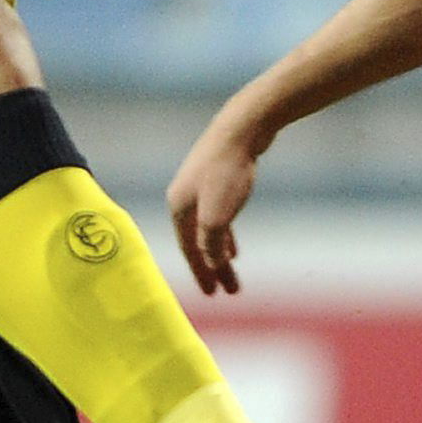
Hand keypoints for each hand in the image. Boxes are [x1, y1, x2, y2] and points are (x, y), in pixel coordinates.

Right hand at [168, 117, 262, 294]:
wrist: (242, 128)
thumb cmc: (228, 171)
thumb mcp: (218, 215)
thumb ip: (211, 242)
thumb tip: (212, 262)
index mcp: (179, 208)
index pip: (189, 250)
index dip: (201, 273)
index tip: (212, 295)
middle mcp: (185, 198)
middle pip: (198, 242)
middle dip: (213, 268)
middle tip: (228, 291)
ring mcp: (200, 187)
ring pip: (210, 229)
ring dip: (220, 252)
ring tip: (230, 272)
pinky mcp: (218, 178)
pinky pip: (218, 215)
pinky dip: (225, 233)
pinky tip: (233, 245)